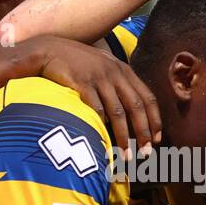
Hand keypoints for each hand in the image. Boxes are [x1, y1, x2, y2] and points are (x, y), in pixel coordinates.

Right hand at [28, 36, 161, 150]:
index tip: (156, 139)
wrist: (49, 50)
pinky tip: (103, 138)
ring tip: (126, 154)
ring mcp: (98, 78)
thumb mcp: (103, 67)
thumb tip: (132, 111)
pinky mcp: (81, 83)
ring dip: (123, 136)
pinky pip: (96, 108)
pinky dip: (101, 124)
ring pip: (118, 112)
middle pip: (136, 107)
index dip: (154, 120)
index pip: (147, 98)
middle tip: (145, 152)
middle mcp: (115, 73)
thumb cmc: (77, 63)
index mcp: (124, 71)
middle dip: (143, 132)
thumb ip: (118, 83)